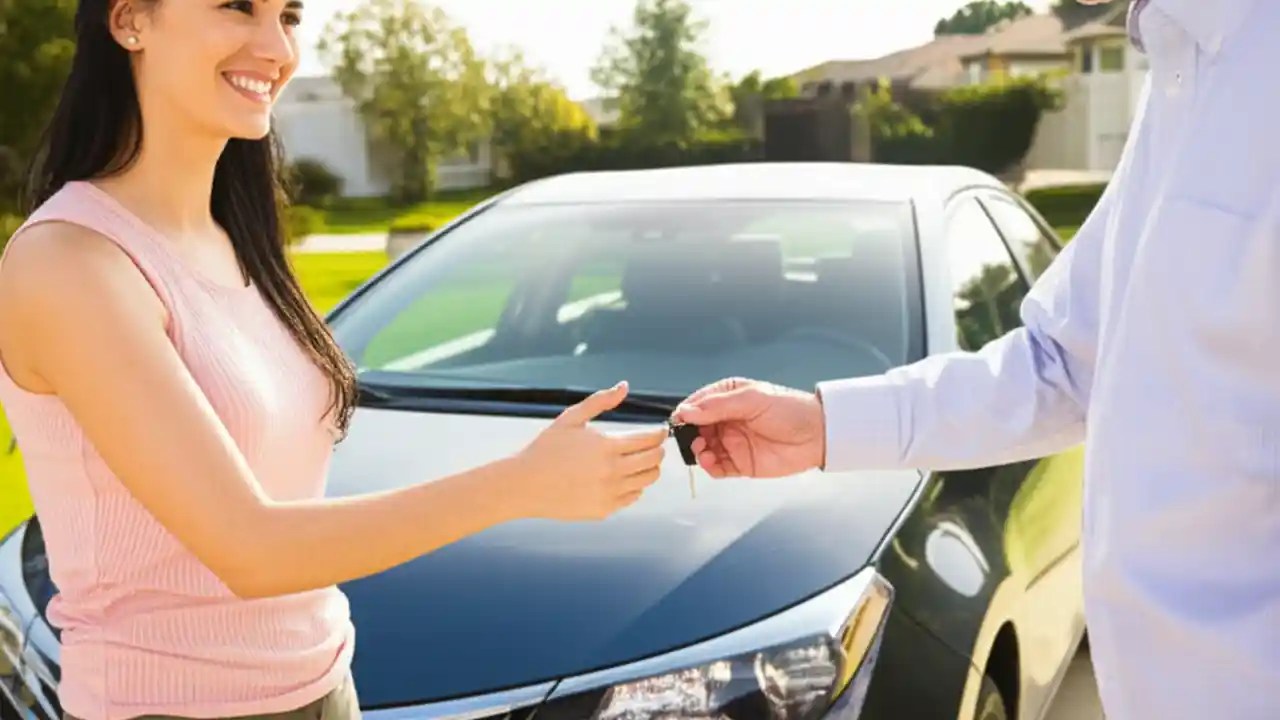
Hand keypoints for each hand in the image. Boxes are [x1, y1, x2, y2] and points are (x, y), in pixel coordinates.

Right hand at [515, 382, 667, 520]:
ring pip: (647, 480)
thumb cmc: (546, 449)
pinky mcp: (605, 510)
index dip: (659, 434)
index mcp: (607, 447)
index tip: (660, 431)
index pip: (649, 440)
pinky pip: (633, 497)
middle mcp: (612, 472)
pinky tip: (625, 478)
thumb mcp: (571, 418)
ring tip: (642, 461)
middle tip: (655, 445)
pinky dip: (635, 486)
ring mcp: (610, 493)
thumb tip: (623, 386)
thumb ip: (600, 401)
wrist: (525, 484)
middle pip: (654, 460)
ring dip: (650, 468)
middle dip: (659, 450)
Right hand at [671, 377, 825, 478]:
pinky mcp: (740, 464)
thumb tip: (687, 411)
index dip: (687, 411)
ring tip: (702, 450)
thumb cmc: (789, 409)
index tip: (679, 419)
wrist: (817, 435)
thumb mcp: (752, 400)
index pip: (698, 404)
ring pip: (703, 448)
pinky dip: (709, 467)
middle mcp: (726, 420)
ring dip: (697, 451)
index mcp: (728, 397)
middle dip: (689, 433)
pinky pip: (717, 467)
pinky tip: (710, 462)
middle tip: (689, 437)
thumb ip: (718, 406)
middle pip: (696, 428)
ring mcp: (732, 442)